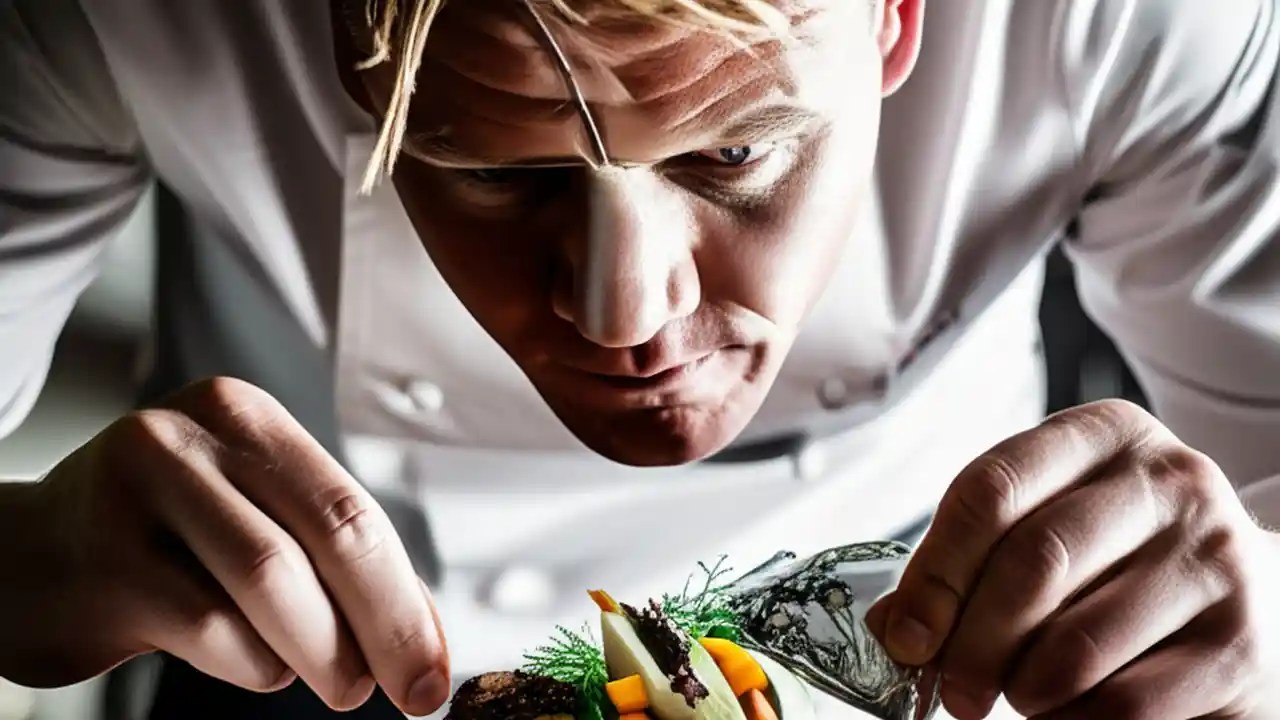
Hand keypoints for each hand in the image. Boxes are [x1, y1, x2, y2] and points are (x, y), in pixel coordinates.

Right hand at [0, 377, 449, 715]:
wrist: (26, 560)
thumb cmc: (162, 544)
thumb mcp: (254, 522)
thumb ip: (339, 566)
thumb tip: (430, 641)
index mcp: (246, 416)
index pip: (354, 508)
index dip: (407, 596)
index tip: (437, 668)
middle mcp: (193, 433)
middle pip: (327, 533)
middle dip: (386, 624)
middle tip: (412, 691)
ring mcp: (139, 485)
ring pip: (270, 582)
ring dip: (322, 652)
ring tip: (338, 682)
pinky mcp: (102, 554)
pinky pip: (208, 625)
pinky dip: (252, 663)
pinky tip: (253, 661)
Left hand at [867, 400, 1279, 718]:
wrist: (1245, 604)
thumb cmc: (1116, 563)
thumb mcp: (1043, 530)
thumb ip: (966, 566)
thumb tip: (895, 628)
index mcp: (1102, 434)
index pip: (992, 489)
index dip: (935, 571)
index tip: (906, 634)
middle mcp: (1170, 481)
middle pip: (1033, 561)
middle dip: (971, 642)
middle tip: (952, 690)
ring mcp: (1213, 558)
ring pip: (1075, 644)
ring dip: (1024, 688)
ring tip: (1019, 692)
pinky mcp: (1238, 643)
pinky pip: (1125, 703)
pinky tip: (1068, 709)